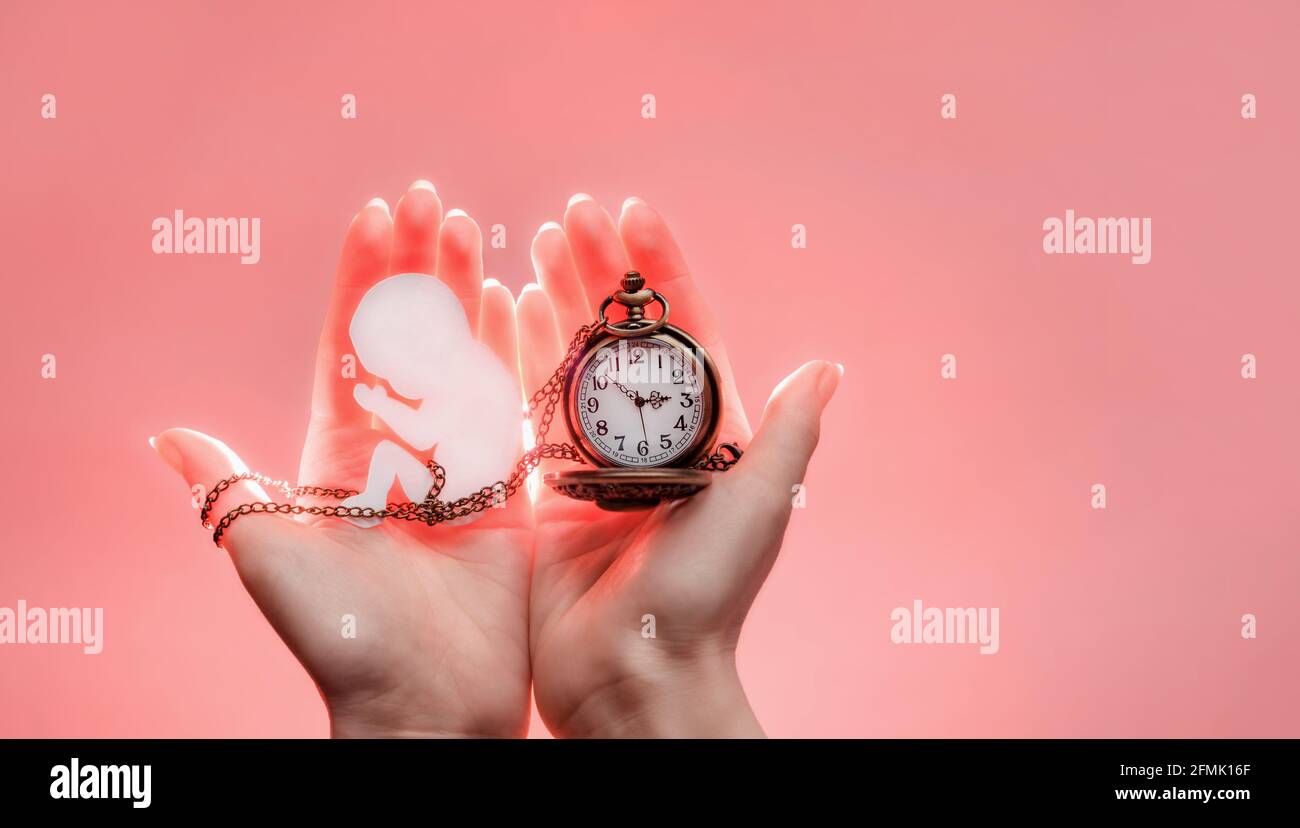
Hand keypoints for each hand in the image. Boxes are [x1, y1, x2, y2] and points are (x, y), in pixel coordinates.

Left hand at [152, 182, 532, 737]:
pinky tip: (517, 301)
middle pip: (409, 340)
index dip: (360, 282)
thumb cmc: (340, 635)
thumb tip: (166, 436)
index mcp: (341, 457)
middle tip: (432, 198)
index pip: (350, 349)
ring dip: (465, 294)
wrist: (424, 700)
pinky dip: (514, 354)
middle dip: (417, 268)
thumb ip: (226, 488)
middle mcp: (400, 452)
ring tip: (472, 227)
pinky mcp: (508, 491)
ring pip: (461, 361)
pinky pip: (511, 409)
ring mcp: (457, 466)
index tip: (375, 215)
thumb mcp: (269, 554)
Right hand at [518, 195, 841, 736]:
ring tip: (535, 240)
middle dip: (598, 272)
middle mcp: (650, 442)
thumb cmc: (707, 592)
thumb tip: (828, 368)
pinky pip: (528, 411)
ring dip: (555, 300)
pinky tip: (501, 310)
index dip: (660, 271)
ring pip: (572, 362)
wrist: (634, 672)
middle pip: (621, 337)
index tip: (634, 214)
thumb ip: (787, 433)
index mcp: (705, 437)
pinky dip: (516, 360)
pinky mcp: (547, 489)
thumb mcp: (760, 504)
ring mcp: (595, 463)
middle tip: (571, 214)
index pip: (683, 333)